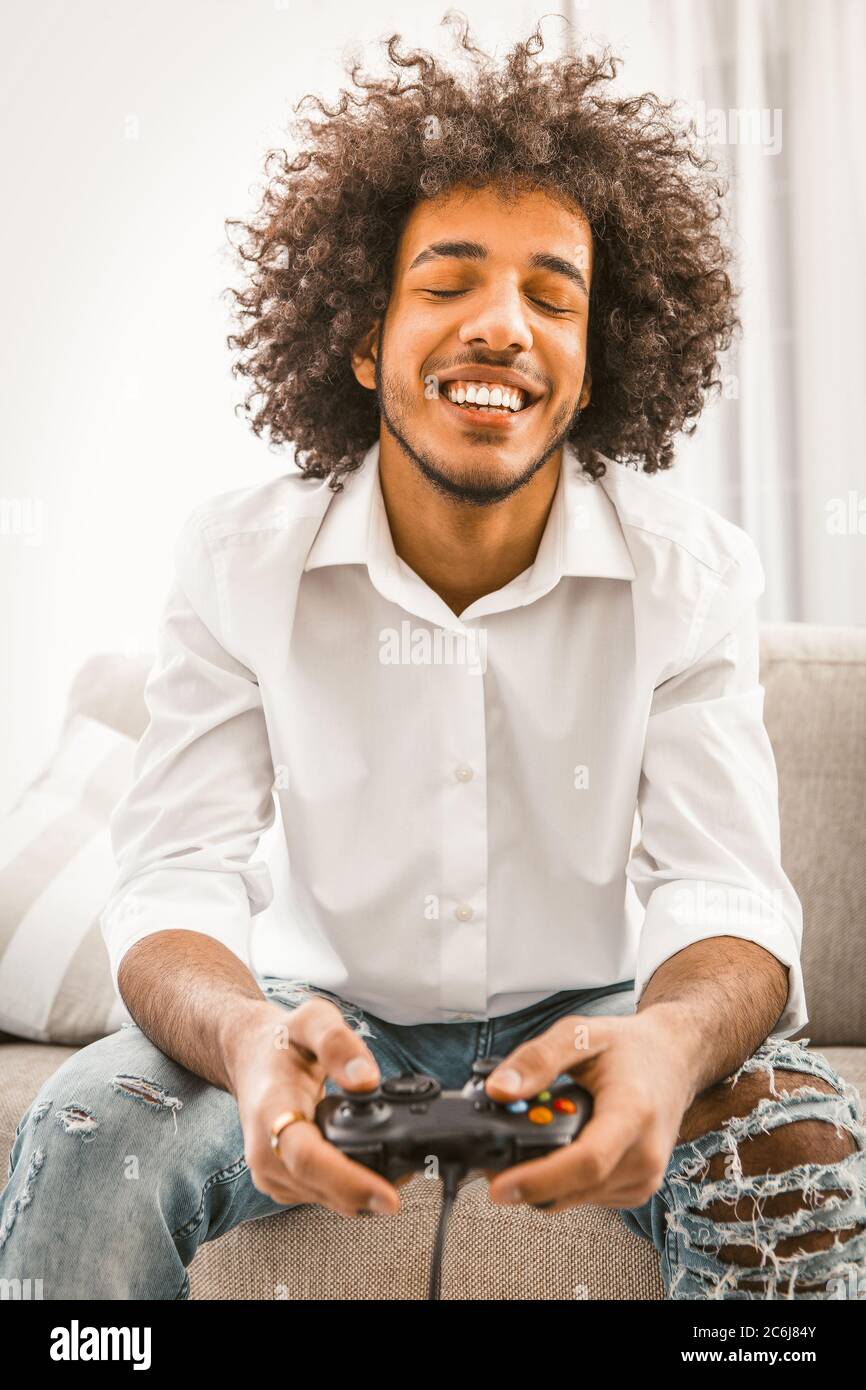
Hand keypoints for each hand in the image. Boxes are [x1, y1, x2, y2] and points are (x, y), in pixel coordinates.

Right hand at [229, 995, 403, 1218]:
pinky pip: (322, 1196)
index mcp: (271, 1110)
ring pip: (327, 1199)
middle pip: (324, 1188)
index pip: (307, 1158)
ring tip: (398, 1163)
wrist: (251, 1058)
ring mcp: (270, 1172)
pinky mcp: (281, 1182)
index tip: (389, 1197)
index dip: (349, 1182)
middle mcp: (264, 1151)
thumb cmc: (282, 1041)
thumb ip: (338, 1043)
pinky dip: (350, 1188)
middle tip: (413, 1170)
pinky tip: (369, 1166)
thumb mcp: (311, 1020)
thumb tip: (366, 1080)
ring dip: (363, 1192)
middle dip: (371, 1189)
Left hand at [483, 1011, 694, 1211]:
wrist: (673, 1060)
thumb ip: (537, 1059)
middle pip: (574, 1187)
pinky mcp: (638, 1189)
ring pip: (575, 1197)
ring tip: (528, 1138)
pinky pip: (586, 1196)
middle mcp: (645, 1153)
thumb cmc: (630, 1048)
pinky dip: (563, 1179)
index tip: (499, 1187)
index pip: (586, 1161)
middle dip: (526, 1178)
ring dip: (543, 1179)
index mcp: (634, 1111)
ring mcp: (644, 1177)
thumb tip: (498, 1090)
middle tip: (492, 1155)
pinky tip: (558, 1147)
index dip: (539, 1179)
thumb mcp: (580, 1033)